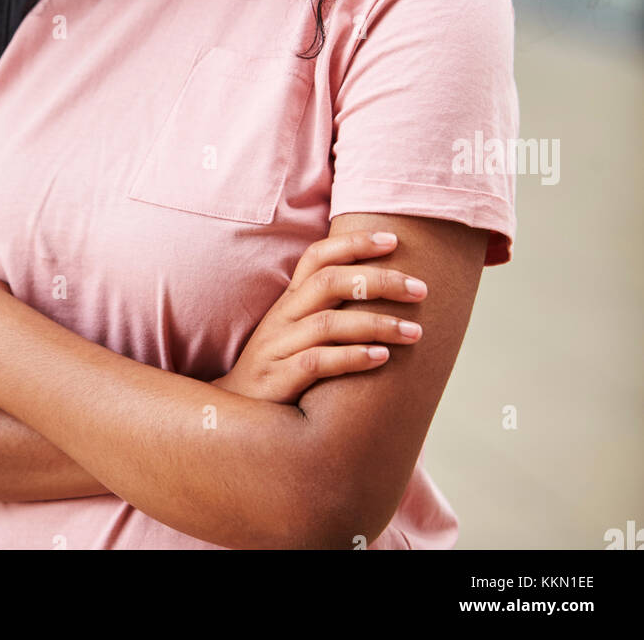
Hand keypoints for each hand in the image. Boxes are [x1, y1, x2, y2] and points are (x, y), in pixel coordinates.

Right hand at [212, 231, 426, 402]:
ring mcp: (277, 347)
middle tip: (421, 288)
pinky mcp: (277, 380)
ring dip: (377, 324)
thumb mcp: (299, 333)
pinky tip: (382, 358)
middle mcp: (283, 317)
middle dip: (379, 280)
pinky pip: (316, 362)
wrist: (234, 417)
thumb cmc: (280, 370)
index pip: (318, 256)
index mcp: (290, 300)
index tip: (394, 240)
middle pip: (329, 282)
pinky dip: (351, 358)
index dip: (354, 243)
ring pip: (328, 323)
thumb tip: (385, 293)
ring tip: (415, 331)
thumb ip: (331, 311)